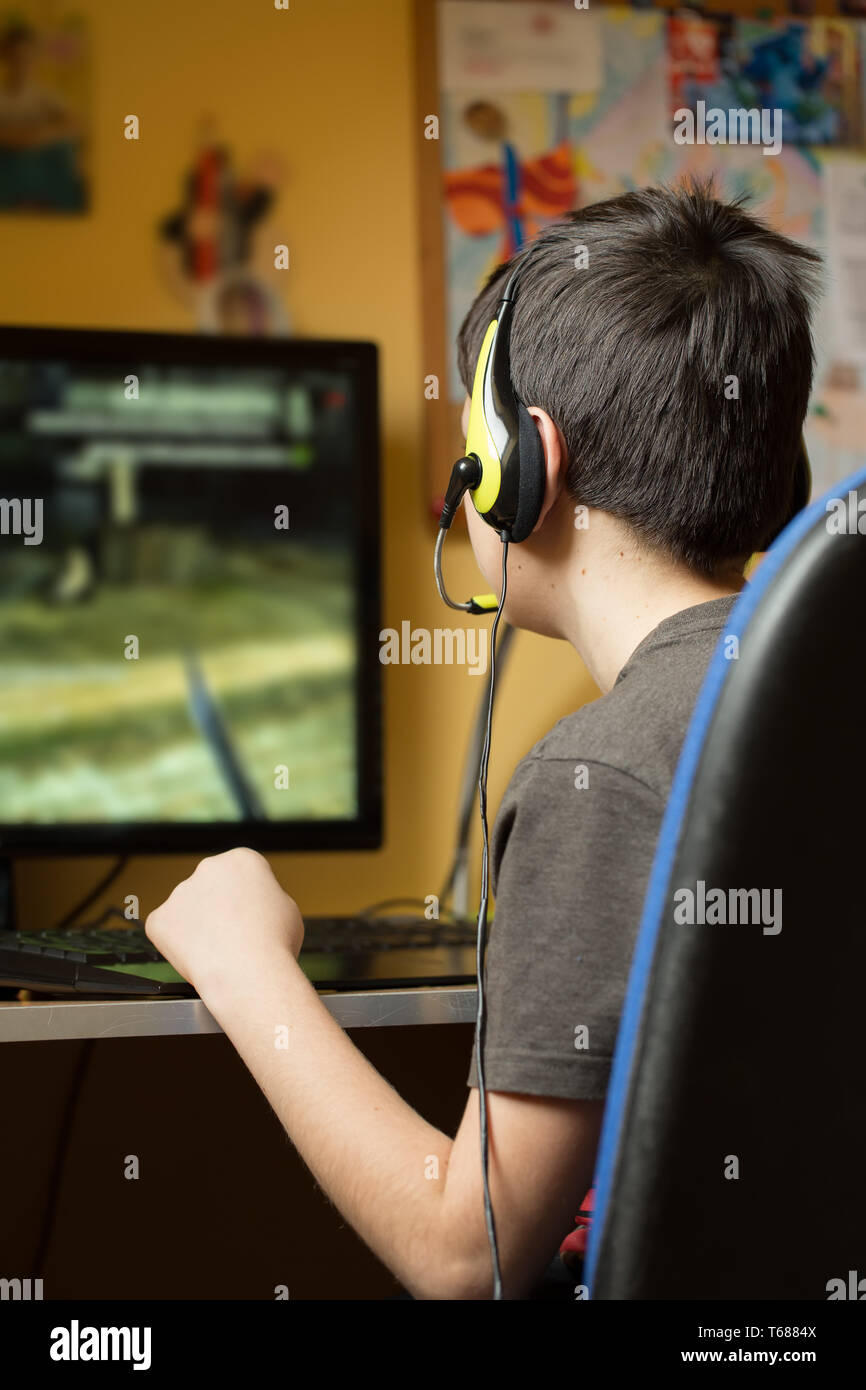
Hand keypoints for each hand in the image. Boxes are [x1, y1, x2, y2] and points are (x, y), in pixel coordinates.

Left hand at [145, 848, 303, 1002]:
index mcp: (243, 859)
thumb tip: (253, 904)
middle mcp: (208, 867)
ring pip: (188, 910)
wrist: (250, 973)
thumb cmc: (275, 944)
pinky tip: (197, 957)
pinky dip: (177, 945)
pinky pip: (166, 931)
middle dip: (218, 909)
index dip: (246, 900)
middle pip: (211, 887)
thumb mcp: (287, 908)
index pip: (240, 875)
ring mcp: (180, 892)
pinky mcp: (159, 918)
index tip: (251, 917)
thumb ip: (265, 898)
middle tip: (232, 937)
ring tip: (219, 952)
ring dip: (198, 926)